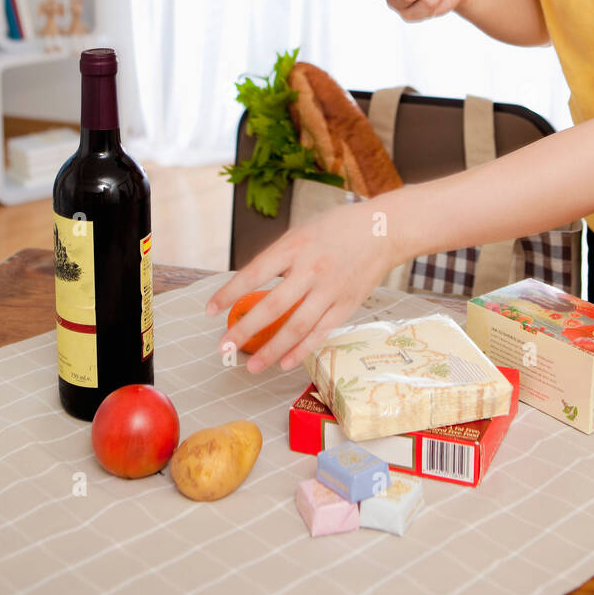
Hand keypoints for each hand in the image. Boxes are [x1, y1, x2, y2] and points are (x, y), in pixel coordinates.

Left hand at [204, 195, 398, 373]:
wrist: (383, 231)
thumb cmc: (338, 229)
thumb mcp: (302, 233)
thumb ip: (279, 258)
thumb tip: (250, 286)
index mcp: (295, 246)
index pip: (255, 273)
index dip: (230, 293)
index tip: (210, 310)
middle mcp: (311, 269)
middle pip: (273, 305)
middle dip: (245, 329)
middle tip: (224, 346)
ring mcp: (330, 290)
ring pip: (296, 326)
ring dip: (271, 349)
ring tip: (252, 365)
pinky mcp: (346, 305)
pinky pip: (320, 333)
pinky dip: (301, 350)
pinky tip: (284, 362)